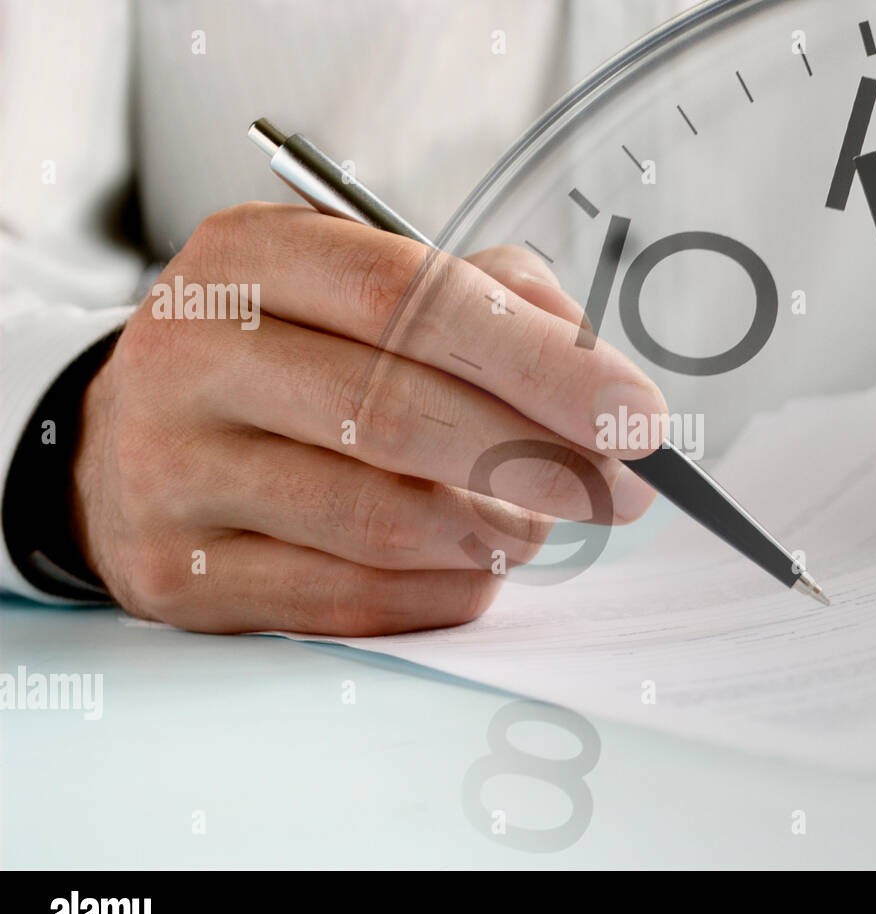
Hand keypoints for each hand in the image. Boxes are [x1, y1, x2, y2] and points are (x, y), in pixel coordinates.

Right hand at [71, 203, 665, 634]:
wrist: (143, 440)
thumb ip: (490, 298)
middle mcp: (190, 355)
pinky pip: (352, 600)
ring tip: (542, 521)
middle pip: (396, 412)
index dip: (538, 360)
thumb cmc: (295, 355)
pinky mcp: (179, 576)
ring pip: (380, 520)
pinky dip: (446, 587)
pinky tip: (477, 562)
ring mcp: (172, 473)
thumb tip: (594, 367)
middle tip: (623, 487)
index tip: (637, 413)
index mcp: (248, 257)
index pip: (408, 298)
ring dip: (497, 530)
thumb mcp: (369, 286)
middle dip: (540, 458)